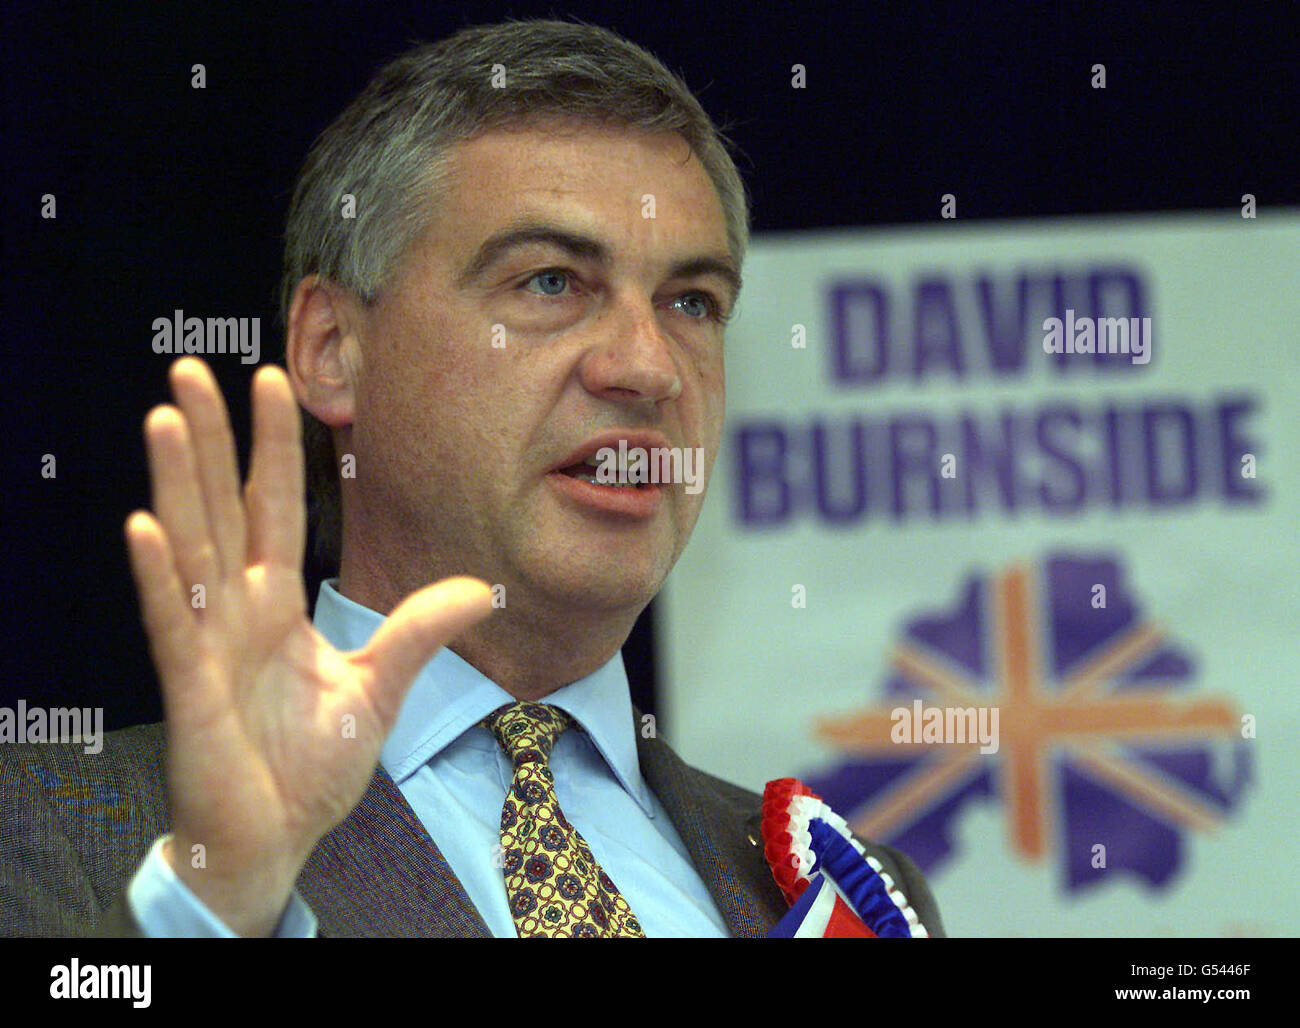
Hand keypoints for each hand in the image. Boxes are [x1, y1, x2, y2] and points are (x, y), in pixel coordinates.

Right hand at [124, 357, 492, 934]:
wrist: (276, 835)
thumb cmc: (312, 765)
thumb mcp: (378, 687)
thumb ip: (419, 630)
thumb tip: (482, 587)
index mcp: (278, 605)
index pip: (275, 507)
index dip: (273, 446)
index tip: (271, 380)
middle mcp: (238, 611)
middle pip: (222, 506)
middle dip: (208, 439)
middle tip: (191, 368)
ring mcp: (209, 643)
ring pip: (191, 546)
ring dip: (177, 482)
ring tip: (166, 417)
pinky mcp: (191, 687)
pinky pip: (173, 622)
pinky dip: (159, 576)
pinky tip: (146, 526)